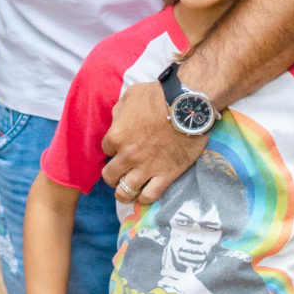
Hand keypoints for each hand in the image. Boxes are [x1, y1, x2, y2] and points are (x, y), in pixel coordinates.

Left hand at [101, 76, 206, 206]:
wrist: (188, 105)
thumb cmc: (159, 95)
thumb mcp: (130, 95)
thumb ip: (119, 112)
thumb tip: (117, 123)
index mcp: (116, 136)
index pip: (106, 150)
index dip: (113, 149)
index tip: (122, 147)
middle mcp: (128, 156)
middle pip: (110, 176)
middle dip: (112, 175)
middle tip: (120, 172)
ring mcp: (146, 168)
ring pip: (125, 192)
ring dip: (123, 193)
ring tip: (128, 190)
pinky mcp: (166, 175)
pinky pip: (150, 196)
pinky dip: (145, 198)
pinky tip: (145, 194)